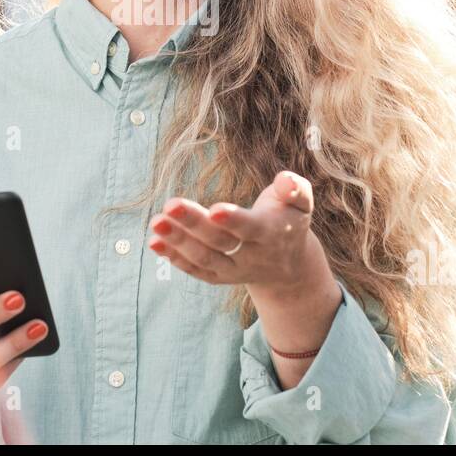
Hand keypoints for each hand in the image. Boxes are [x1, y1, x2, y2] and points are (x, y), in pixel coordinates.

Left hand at [147, 170, 326, 298]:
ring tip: (156, 223)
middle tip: (170, 205)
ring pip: (204, 258)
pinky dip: (174, 258)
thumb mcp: (301, 203)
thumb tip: (284, 179)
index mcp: (270, 234)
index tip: (214, 210)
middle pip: (219, 242)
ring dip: (178, 241)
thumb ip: (294, 189)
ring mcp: (232, 268)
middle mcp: (250, 256)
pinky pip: (195, 269)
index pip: (250, 228)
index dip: (233, 220)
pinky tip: (154, 242)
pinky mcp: (217, 276)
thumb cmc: (289, 221)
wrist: (289, 266)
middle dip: (194, 224)